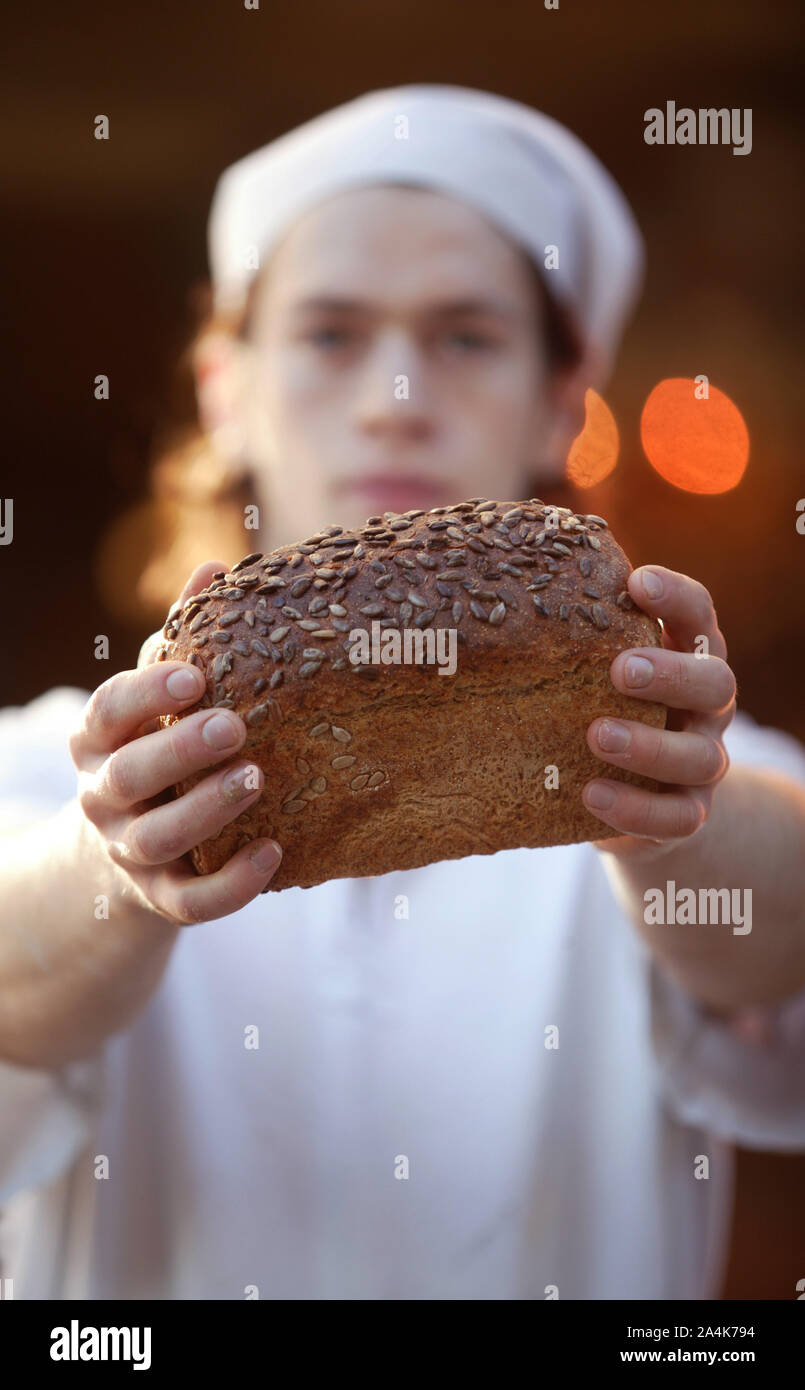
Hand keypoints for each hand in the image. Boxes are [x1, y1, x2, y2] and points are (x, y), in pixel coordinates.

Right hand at [69, 560, 282, 922]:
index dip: (144, 694)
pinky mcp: (162, 897)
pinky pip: (191, 902)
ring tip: (257, 779)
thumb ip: (181, 641)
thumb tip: (216, 567)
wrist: (126, 848)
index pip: (106, 712)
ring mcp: (129, 851)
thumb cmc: (153, 747)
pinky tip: (275, 853)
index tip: (193, 677)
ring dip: (207, 810)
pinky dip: (231, 884)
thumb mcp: (156, 697)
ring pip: (158, 838)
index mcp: (96, 739)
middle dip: (178, 750)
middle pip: (128, 776)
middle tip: (235, 727)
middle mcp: (103, 796)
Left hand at [583, 565, 735, 857]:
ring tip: (597, 735)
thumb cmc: (601, 709)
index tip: (638, 582)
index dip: (676, 597)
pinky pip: (679, 818)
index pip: (697, 616)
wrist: (637, 798)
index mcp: (687, 658)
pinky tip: (592, 795)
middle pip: (715, 683)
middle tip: (621, 670)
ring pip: (702, 757)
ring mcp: (703, 763)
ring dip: (650, 746)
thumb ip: (570, 639)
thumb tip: (485, 592)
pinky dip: (637, 808)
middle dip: (671, 675)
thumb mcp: (592, 672)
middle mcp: (706, 709)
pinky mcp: (688, 815)